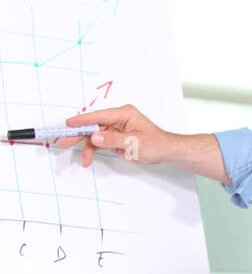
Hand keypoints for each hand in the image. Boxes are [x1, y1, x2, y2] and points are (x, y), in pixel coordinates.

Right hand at [55, 104, 172, 167]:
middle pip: (93, 125)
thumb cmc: (155, 144)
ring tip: (77, 155)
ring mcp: (115, 129)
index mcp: (124, 114)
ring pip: (94, 135)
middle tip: (64, 140)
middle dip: (78, 133)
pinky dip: (93, 150)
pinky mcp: (114, 138)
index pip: (99, 116)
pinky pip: (99, 143)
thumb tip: (95, 137)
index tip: (69, 123)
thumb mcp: (134, 143)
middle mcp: (117, 119)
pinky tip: (88, 159)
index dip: (82, 120)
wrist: (165, 152)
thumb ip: (113, 140)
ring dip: (85, 146)